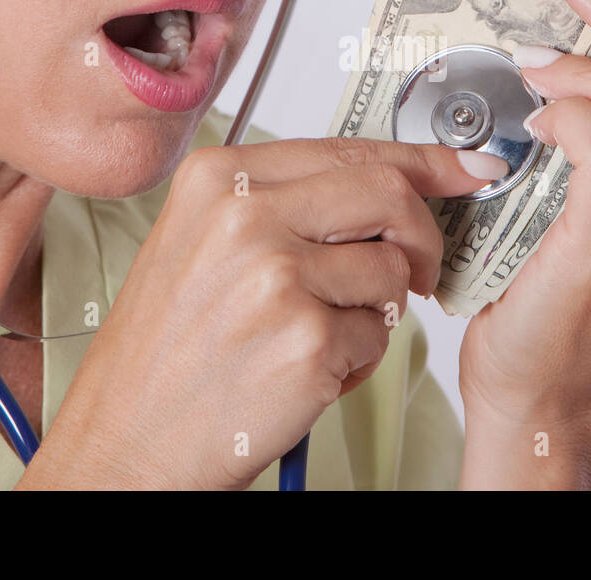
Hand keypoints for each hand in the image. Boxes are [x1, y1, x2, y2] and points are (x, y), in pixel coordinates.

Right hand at [18, 135, 506, 489]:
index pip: (351, 148)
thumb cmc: (164, 353)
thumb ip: (286, 202)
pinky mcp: (305, 340)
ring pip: (390, 272)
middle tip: (416, 270)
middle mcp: (245, 215)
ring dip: (373, 312)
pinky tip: (303, 373)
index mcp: (219, 178)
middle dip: (421, 236)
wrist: (124, 442)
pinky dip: (357, 361)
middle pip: (389, 194)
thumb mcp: (202, 244)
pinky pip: (378, 336)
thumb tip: (385, 181)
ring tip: (315, 336)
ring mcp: (276, 276)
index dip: (424, 160)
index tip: (466, 167)